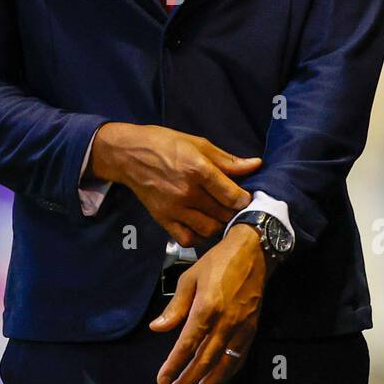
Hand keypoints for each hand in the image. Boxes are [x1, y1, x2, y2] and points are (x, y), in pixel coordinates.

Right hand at [89, 122, 261, 246]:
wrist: (128, 154)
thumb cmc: (164, 144)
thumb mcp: (198, 144)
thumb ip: (227, 160)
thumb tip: (256, 165)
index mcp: (198, 169)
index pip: (233, 195)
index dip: (244, 199)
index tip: (244, 196)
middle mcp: (187, 192)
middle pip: (223, 214)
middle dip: (233, 211)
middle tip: (232, 205)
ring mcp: (174, 208)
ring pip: (209, 229)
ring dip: (219, 224)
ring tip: (218, 214)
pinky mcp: (163, 219)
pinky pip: (188, 239)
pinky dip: (199, 236)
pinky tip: (201, 225)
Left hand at [148, 224, 270, 383]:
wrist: (253, 252)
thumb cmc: (216, 262)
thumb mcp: (189, 278)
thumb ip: (175, 307)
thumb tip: (157, 329)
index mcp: (207, 308)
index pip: (187, 344)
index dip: (174, 365)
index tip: (162, 381)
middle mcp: (225, 322)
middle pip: (204, 361)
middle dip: (187, 382)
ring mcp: (241, 328)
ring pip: (224, 365)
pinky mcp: (252, 329)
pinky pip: (238, 357)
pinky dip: (226, 374)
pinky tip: (216, 383)